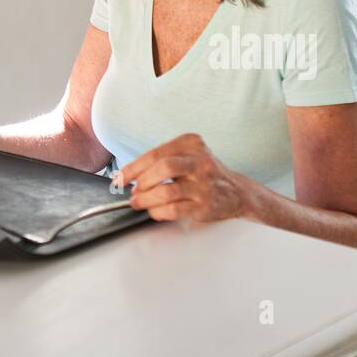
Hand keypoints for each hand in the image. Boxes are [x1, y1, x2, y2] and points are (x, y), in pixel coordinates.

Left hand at [113, 133, 252, 224]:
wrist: (237, 191)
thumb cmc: (204, 173)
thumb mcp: (187, 155)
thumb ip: (162, 161)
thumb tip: (130, 177)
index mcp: (191, 144)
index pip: (156, 153)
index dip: (133, 167)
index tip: (120, 177)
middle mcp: (199, 161)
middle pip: (163, 167)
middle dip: (142, 181)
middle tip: (133, 191)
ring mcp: (204, 183)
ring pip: (167, 191)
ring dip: (147, 199)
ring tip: (140, 202)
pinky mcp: (205, 204)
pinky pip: (175, 209)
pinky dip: (159, 212)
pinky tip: (155, 211)